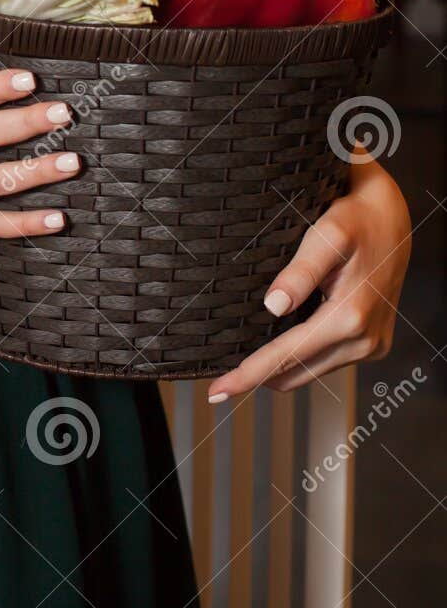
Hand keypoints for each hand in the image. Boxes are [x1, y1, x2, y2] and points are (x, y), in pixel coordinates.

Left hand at [207, 145, 410, 403]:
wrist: (391, 217)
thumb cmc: (356, 219)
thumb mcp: (327, 235)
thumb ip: (301, 272)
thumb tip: (273, 305)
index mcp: (350, 317)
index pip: (287, 356)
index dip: (249, 375)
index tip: (217, 391)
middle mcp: (364, 340)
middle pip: (297, 374)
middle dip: (258, 377)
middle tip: (221, 380)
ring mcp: (371, 345)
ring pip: (312, 372)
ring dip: (280, 369)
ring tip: (246, 363)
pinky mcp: (373, 343)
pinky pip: (327, 362)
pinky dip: (302, 359)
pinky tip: (280, 347)